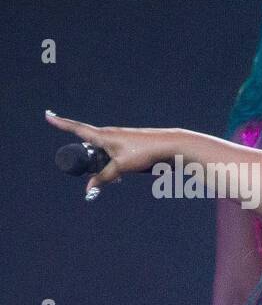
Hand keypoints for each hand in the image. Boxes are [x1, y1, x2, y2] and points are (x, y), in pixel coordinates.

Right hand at [44, 110, 175, 196]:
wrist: (171, 147)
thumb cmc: (145, 153)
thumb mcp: (121, 167)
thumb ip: (104, 177)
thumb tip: (89, 189)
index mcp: (103, 135)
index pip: (76, 129)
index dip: (61, 124)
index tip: (47, 116)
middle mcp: (110, 134)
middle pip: (89, 147)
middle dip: (89, 160)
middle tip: (95, 170)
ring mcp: (120, 139)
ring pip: (104, 154)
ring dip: (105, 166)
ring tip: (117, 176)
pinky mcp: (130, 145)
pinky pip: (115, 157)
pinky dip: (116, 166)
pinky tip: (123, 176)